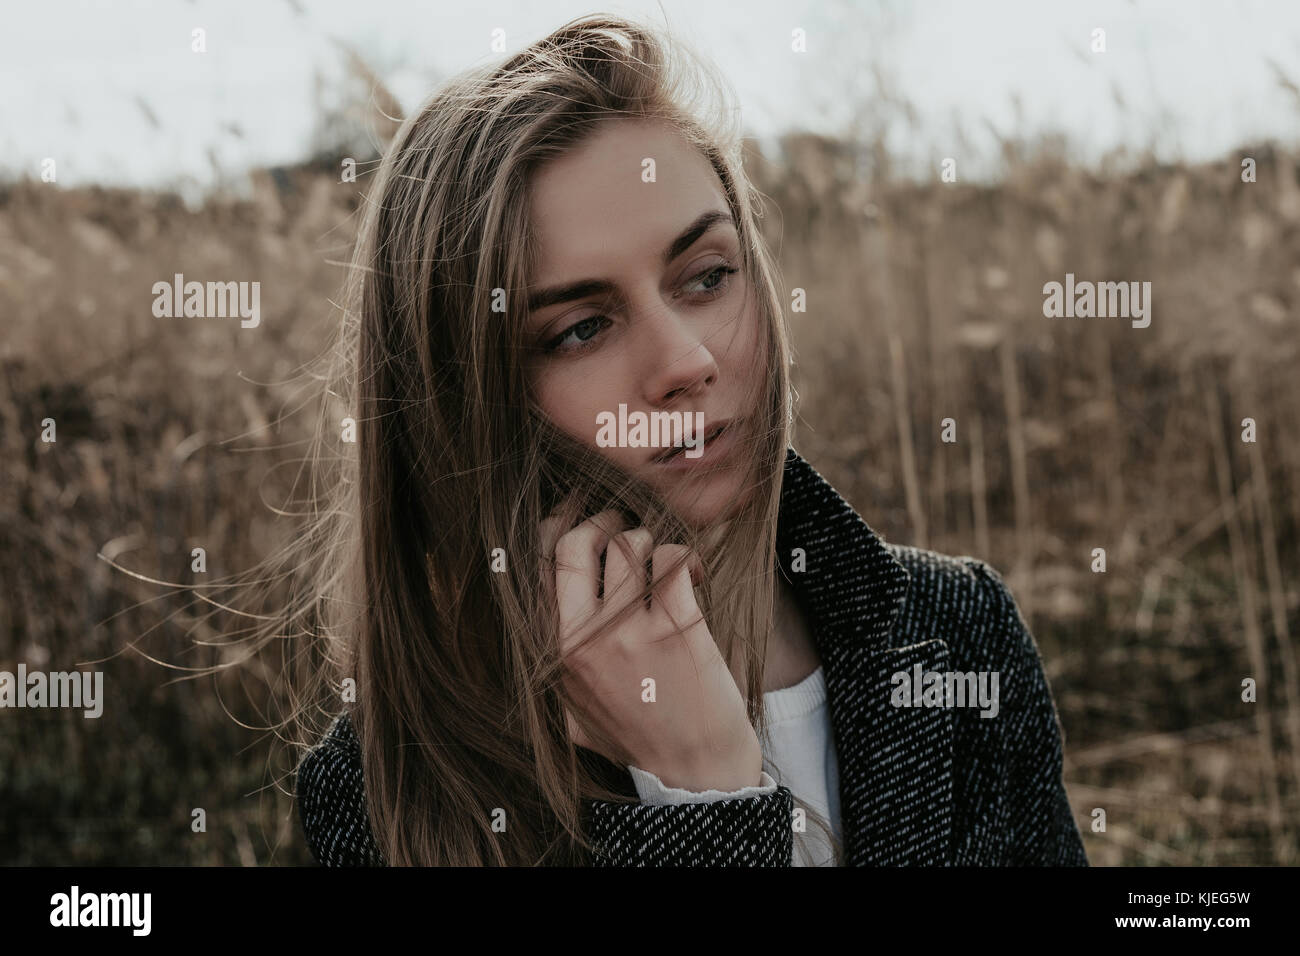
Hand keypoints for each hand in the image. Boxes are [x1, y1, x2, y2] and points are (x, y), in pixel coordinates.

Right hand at [539, 509, 762, 791]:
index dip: (557, 525)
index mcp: (557, 653)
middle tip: (623, 524)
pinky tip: (692, 574)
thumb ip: (557, 664)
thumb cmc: (638, 740)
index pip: (539, 565)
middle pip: (577, 542)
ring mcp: (632, 631)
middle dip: (602, 519)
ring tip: (661, 558)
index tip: (575, 511)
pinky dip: (685, 556)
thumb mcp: (573, 711)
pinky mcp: (679, 626)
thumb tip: (544, 609)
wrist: (695, 773)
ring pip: (629, 542)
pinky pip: (673, 558)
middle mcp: (586, 639)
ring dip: (648, 538)